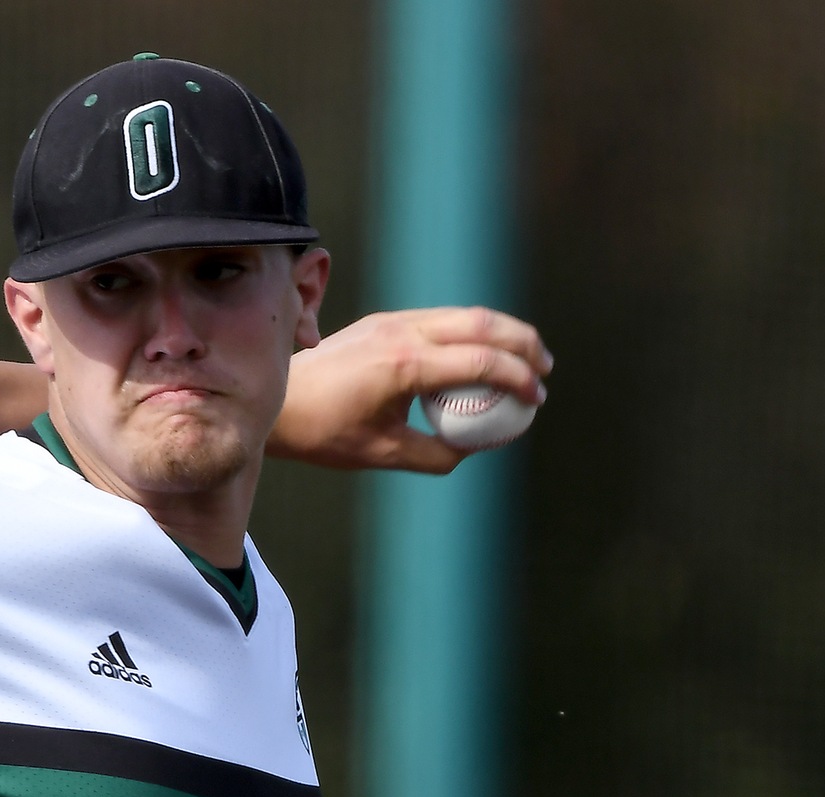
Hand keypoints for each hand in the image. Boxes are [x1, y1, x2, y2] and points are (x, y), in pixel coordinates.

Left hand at [268, 307, 551, 473]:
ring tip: (526, 357)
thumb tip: (476, 446)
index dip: (517, 379)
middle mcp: (402, 332)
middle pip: (483, 323)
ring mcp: (393, 319)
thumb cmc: (326, 432)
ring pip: (465, 313)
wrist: (279, 402)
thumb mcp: (385, 454)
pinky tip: (483, 352)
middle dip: (523, 343)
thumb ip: (438, 454)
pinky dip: (472, 331)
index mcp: (404, 365)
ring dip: (501, 332)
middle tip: (545, 369)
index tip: (536, 399)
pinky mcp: (385, 319)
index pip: (479, 361)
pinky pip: (442, 318)